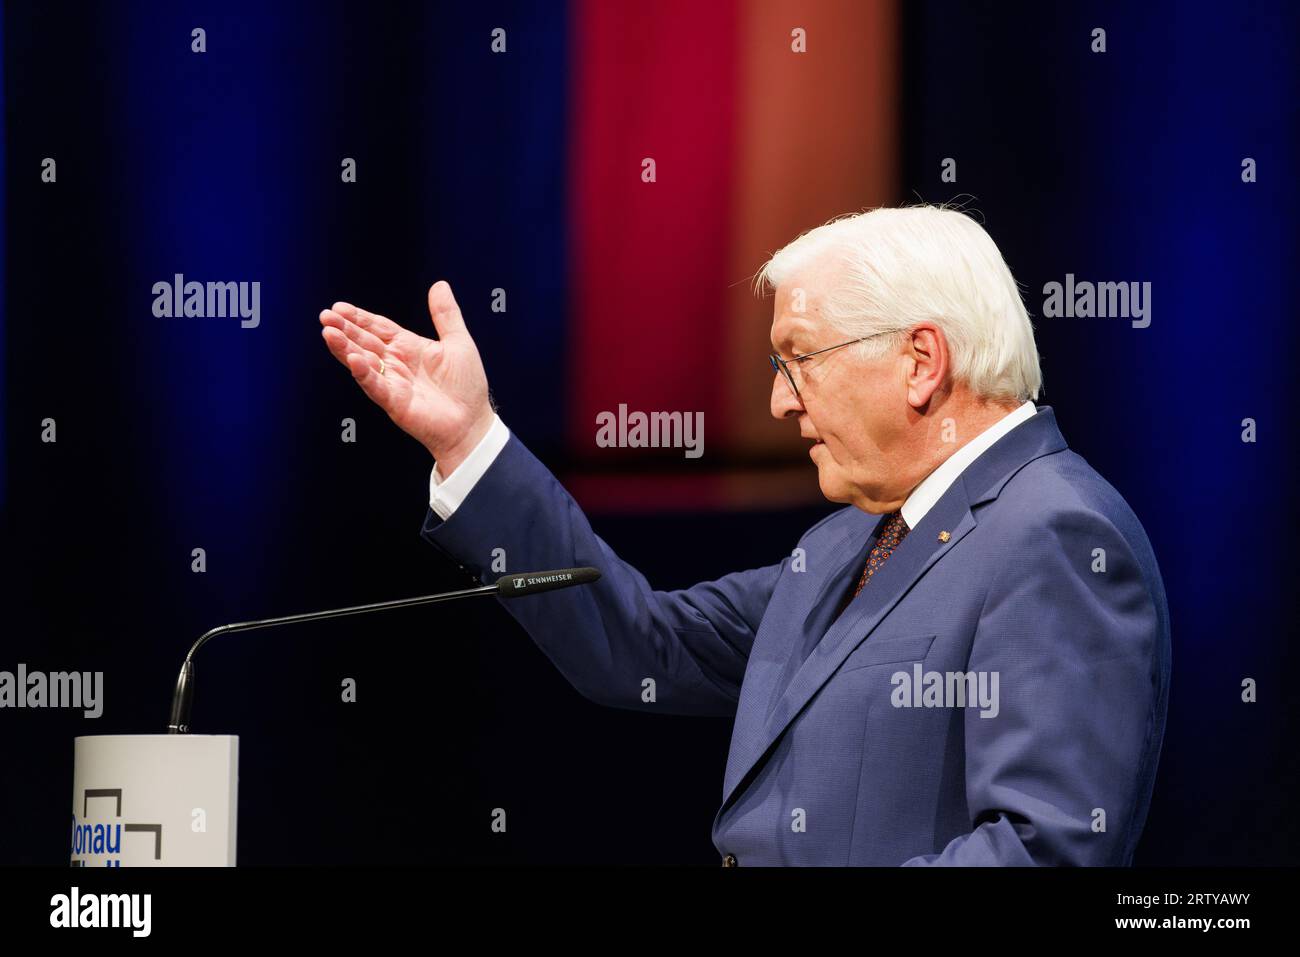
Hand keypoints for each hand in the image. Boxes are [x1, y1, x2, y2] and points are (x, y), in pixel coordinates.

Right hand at [319, 281, 493, 474]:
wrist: (473, 423)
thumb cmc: (467, 387)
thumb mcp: (458, 342)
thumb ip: (446, 315)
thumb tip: (440, 284)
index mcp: (409, 347)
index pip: (379, 327)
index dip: (359, 317)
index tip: (339, 306)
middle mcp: (397, 364)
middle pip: (365, 342)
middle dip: (345, 329)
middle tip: (325, 316)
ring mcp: (393, 383)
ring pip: (364, 362)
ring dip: (345, 348)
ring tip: (329, 333)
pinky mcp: (395, 402)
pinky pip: (376, 386)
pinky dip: (364, 373)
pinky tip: (353, 360)